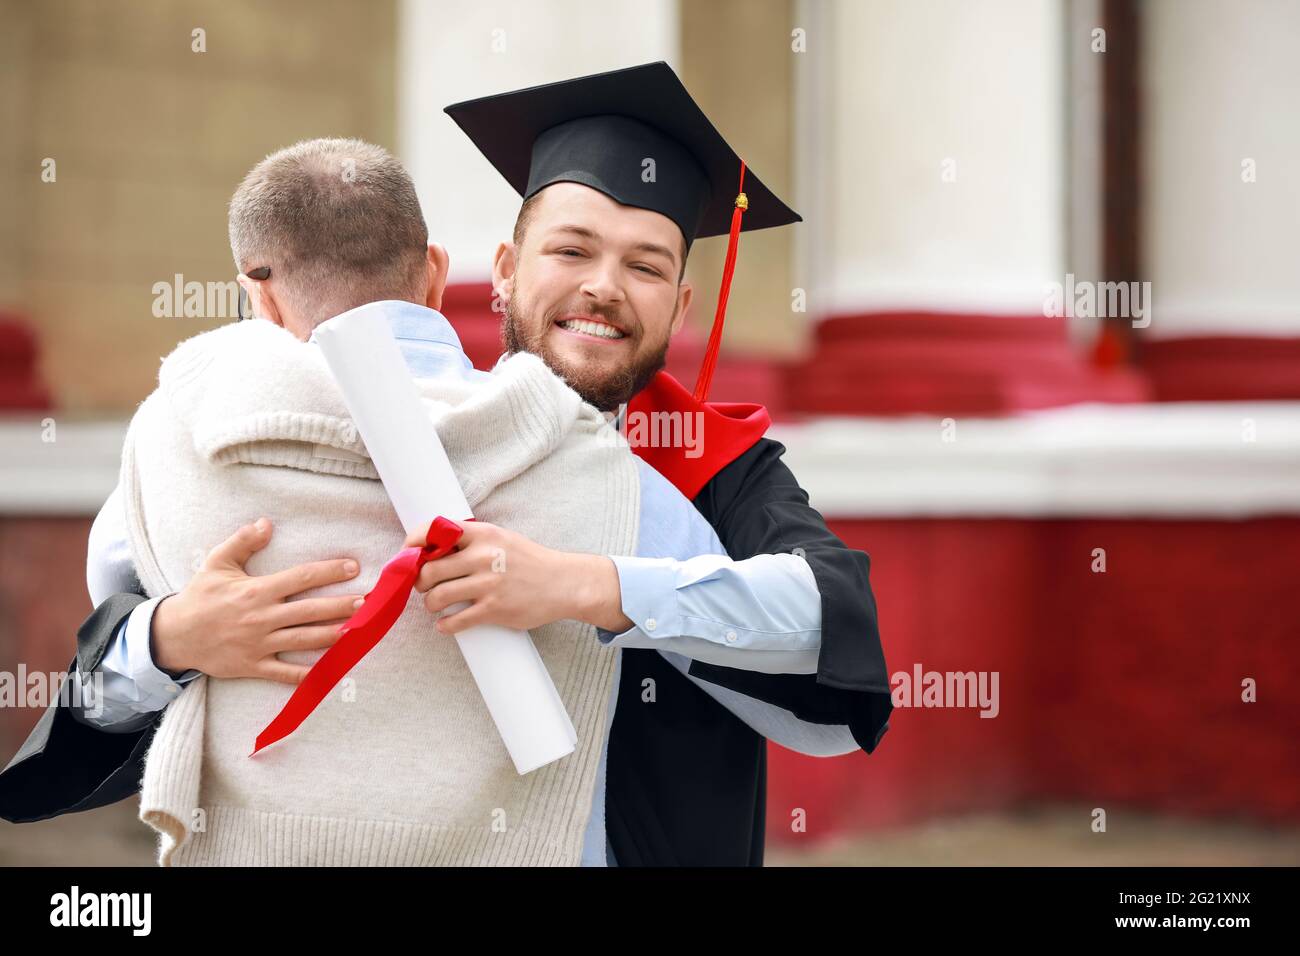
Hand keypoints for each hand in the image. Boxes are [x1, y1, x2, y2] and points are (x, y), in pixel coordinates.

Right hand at [151, 517, 365, 683]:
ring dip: (334, 635)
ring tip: (359, 630)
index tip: (353, 567)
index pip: (300, 578)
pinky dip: (308, 675)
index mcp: (257, 590)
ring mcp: (259, 644)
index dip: (329, 572)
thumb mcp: (217, 562)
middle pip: (310, 611)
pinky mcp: (254, 666)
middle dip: (342, 606)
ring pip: (304, 640)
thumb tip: (267, 523)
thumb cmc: (200, 596)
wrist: (173, 636)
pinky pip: (285, 673)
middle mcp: (262, 618)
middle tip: (369, 601)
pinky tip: (332, 671)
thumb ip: (243, 541)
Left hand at [406, 521, 631, 634]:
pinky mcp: (494, 610)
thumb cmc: (529, 561)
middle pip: (429, 570)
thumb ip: (471, 541)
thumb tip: (431, 549)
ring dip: (430, 604)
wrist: (562, 583)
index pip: (435, 530)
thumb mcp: (501, 538)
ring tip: (436, 604)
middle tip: (425, 586)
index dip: (414, 543)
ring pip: (437, 597)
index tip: (407, 553)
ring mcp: (488, 584)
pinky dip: (444, 625)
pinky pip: (455, 621)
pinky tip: (445, 624)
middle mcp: (484, 557)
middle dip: (421, 582)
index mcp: (484, 534)